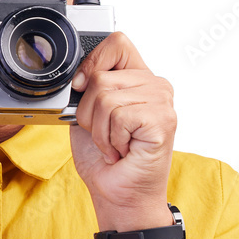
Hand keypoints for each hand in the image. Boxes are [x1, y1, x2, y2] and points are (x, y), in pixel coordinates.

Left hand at [68, 32, 176, 213]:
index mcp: (138, 78)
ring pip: (105, 97)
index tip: (81, 88)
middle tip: (104, 135)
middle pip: (100, 75)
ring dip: (99, 131)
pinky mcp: (162, 119)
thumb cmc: (106, 160)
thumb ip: (87, 88)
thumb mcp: (87, 115)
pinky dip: (110, 140)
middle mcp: (155, 85)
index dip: (91, 62)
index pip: (116, 43)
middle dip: (88, 113)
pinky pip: (118, 116)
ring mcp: (162, 100)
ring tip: (113, 145)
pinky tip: (123, 151)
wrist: (119, 195)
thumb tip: (77, 76)